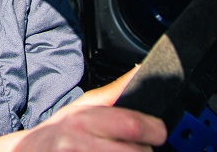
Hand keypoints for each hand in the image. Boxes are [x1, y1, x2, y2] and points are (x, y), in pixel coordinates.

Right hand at [0, 66, 165, 151]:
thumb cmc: (58, 132)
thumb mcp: (81, 107)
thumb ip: (112, 93)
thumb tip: (138, 72)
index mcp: (85, 119)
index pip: (132, 125)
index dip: (154, 130)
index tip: (158, 132)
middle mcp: (82, 143)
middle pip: (138, 151)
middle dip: (145, 150)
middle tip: (140, 146)